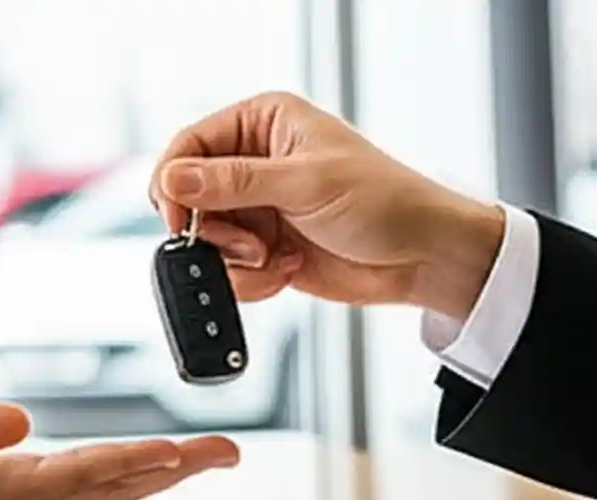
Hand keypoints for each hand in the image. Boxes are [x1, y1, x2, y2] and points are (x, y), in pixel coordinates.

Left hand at [0, 404, 237, 499]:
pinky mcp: (3, 488)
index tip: (182, 452)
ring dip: (166, 469)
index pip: (91, 478)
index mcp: (10, 488)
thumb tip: (17, 419)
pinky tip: (163, 454)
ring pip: (111, 483)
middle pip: (116, 487)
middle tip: (226, 456)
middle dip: (175, 473)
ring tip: (214, 453)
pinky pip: (80, 474)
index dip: (140, 467)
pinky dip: (126, 464)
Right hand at [150, 91, 504, 319]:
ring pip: (205, 240)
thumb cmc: (384, 201)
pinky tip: (285, 269)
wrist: (422, 257)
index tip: (177, 217)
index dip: (174, 182)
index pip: (190, 144)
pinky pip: (228, 270)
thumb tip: (174, 179)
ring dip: (235, 259)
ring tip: (274, 256)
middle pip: (188, 198)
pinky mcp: (264, 248)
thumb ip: (234, 183)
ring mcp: (258, 208)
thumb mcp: (305, 183)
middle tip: (247, 243)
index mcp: (263, 122)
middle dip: (212, 230)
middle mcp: (254, 162)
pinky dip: (250, 279)